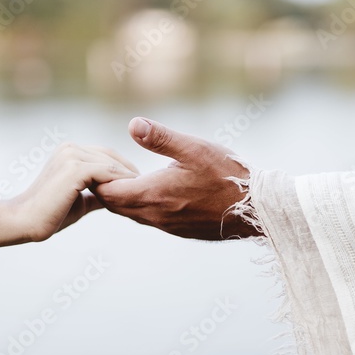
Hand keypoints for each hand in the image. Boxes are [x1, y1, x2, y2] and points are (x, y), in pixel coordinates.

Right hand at [0, 143, 137, 265]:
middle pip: (111, 155)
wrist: (24, 221)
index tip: (140, 183)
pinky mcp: (74, 169)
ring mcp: (71, 156)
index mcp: (69, 152)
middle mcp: (70, 149)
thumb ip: (96, 193)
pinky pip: (106, 172)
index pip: (105, 154)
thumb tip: (116, 197)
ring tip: (144, 191)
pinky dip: (119, 182)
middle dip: (130, 170)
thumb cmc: (49, 214)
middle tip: (148, 185)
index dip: (123, 168)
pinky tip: (130, 194)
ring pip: (111, 163)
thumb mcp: (79, 201)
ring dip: (128, 177)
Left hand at [93, 117, 257, 239]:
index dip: (98, 178)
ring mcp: (166, 226)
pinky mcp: (178, 230)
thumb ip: (160, 138)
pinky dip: (140, 204)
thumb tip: (132, 124)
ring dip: (123, 197)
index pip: (107, 193)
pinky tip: (151, 189)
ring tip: (126, 175)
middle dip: (106, 187)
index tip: (99, 160)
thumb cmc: (228, 176)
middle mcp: (155, 216)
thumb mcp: (194, 149)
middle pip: (114, 205)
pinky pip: (148, 218)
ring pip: (131, 213)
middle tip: (106, 166)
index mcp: (152, 195)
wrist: (256, 210)